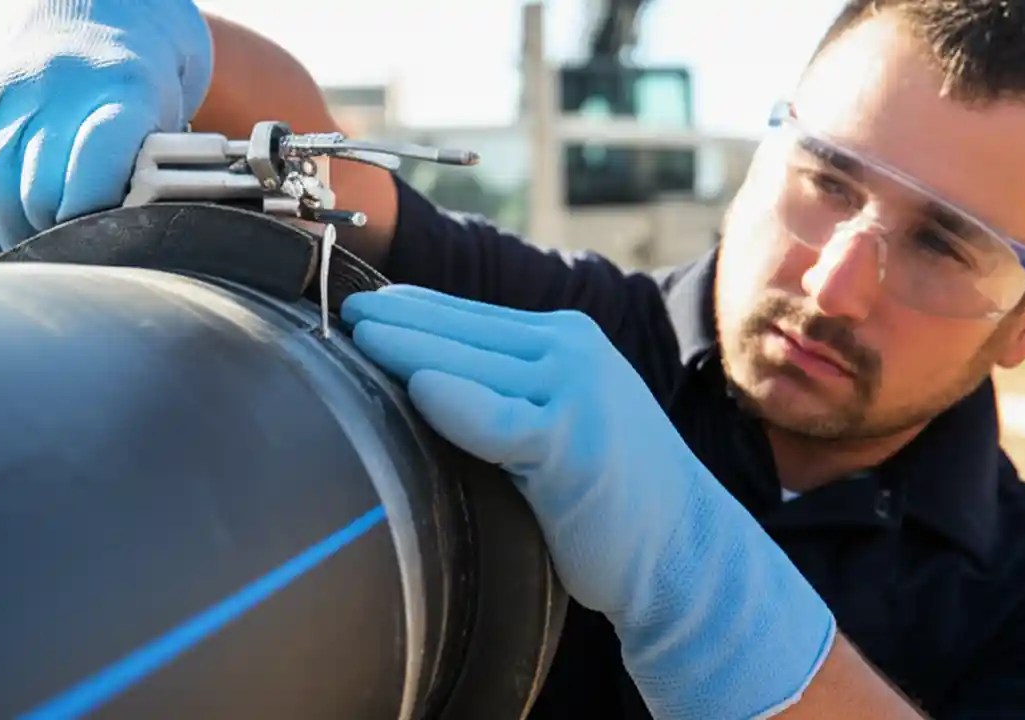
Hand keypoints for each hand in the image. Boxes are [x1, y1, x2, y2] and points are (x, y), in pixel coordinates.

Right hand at [0, 0, 213, 254]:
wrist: (106, 12)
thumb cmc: (151, 85)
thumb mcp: (174, 121)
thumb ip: (155, 178)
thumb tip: (130, 245)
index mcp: (122, 89)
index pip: (93, 168)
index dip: (96, 219)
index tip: (112, 242)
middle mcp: (56, 86)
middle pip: (36, 194)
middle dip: (62, 238)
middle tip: (83, 253)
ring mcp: (7, 92)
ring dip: (20, 237)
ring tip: (51, 249)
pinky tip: (13, 231)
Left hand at [341, 285, 836, 718]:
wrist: (682, 551)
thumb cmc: (609, 492)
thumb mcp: (561, 417)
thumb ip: (509, 388)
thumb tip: (425, 372)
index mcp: (567, 340)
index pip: (471, 318)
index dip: (413, 309)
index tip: (364, 305)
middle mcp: (572, 351)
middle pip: (462, 331)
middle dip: (397, 320)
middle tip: (342, 311)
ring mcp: (575, 390)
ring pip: (469, 364)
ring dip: (407, 349)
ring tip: (355, 338)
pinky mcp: (571, 441)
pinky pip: (496, 418)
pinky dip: (456, 403)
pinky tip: (418, 388)